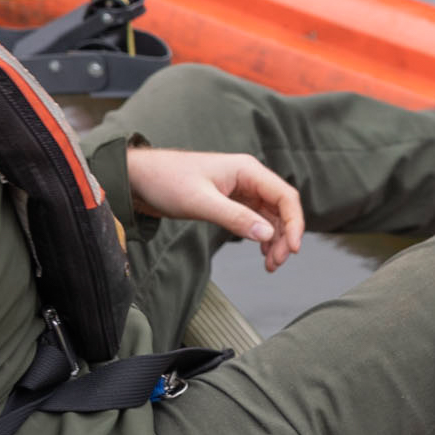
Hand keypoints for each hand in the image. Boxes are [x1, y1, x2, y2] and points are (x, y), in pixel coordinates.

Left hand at [126, 148, 304, 269]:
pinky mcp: (230, 201)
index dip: (295, 223)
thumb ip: (235, 217)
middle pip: (281, 208)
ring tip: (270, 264)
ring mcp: (241, 190)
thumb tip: (266, 234)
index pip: (285, 196)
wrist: (139, 178)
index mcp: (247, 170)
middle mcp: (248, 178)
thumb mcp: (201, 201)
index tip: (293, 249)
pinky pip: (256, 219)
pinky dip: (262, 236)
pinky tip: (261, 252)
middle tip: (276, 263)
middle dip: (285, 236)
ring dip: (275, 239)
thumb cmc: (166, 181)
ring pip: (270, 216)